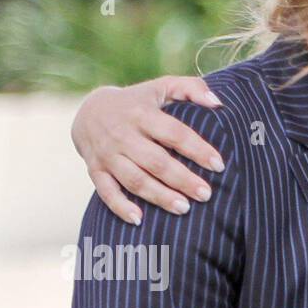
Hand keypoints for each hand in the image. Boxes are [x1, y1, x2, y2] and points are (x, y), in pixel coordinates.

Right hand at [71, 75, 225, 225]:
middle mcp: (123, 135)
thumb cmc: (137, 102)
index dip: (197, 149)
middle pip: (156, 161)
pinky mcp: (96, 170)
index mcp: (142, 113)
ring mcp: (108, 154)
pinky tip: (139, 219)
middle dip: (182, 179)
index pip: (174, 133)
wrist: (88, 111)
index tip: (218, 165)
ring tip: (184, 208)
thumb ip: (190, 88)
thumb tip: (218, 103)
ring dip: (159, 196)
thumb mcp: (161, 87)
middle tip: (206, 194)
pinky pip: (106, 191)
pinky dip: (120, 207)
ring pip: (134, 179)